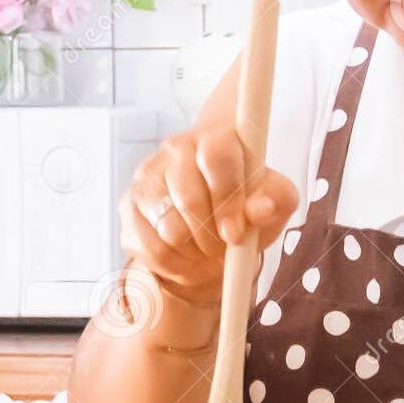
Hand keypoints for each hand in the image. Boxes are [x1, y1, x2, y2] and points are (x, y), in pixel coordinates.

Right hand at [123, 123, 298, 306]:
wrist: (210, 216)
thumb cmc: (244, 205)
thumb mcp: (273, 201)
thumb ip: (275, 200)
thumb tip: (262, 209)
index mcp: (215, 138)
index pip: (215, 156)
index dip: (227, 199)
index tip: (235, 232)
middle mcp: (175, 149)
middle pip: (188, 198)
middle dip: (210, 235)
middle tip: (222, 249)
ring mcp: (146, 177)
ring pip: (166, 227)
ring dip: (192, 252)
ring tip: (206, 253)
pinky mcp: (128, 207)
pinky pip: (149, 248)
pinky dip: (172, 265)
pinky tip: (186, 260)